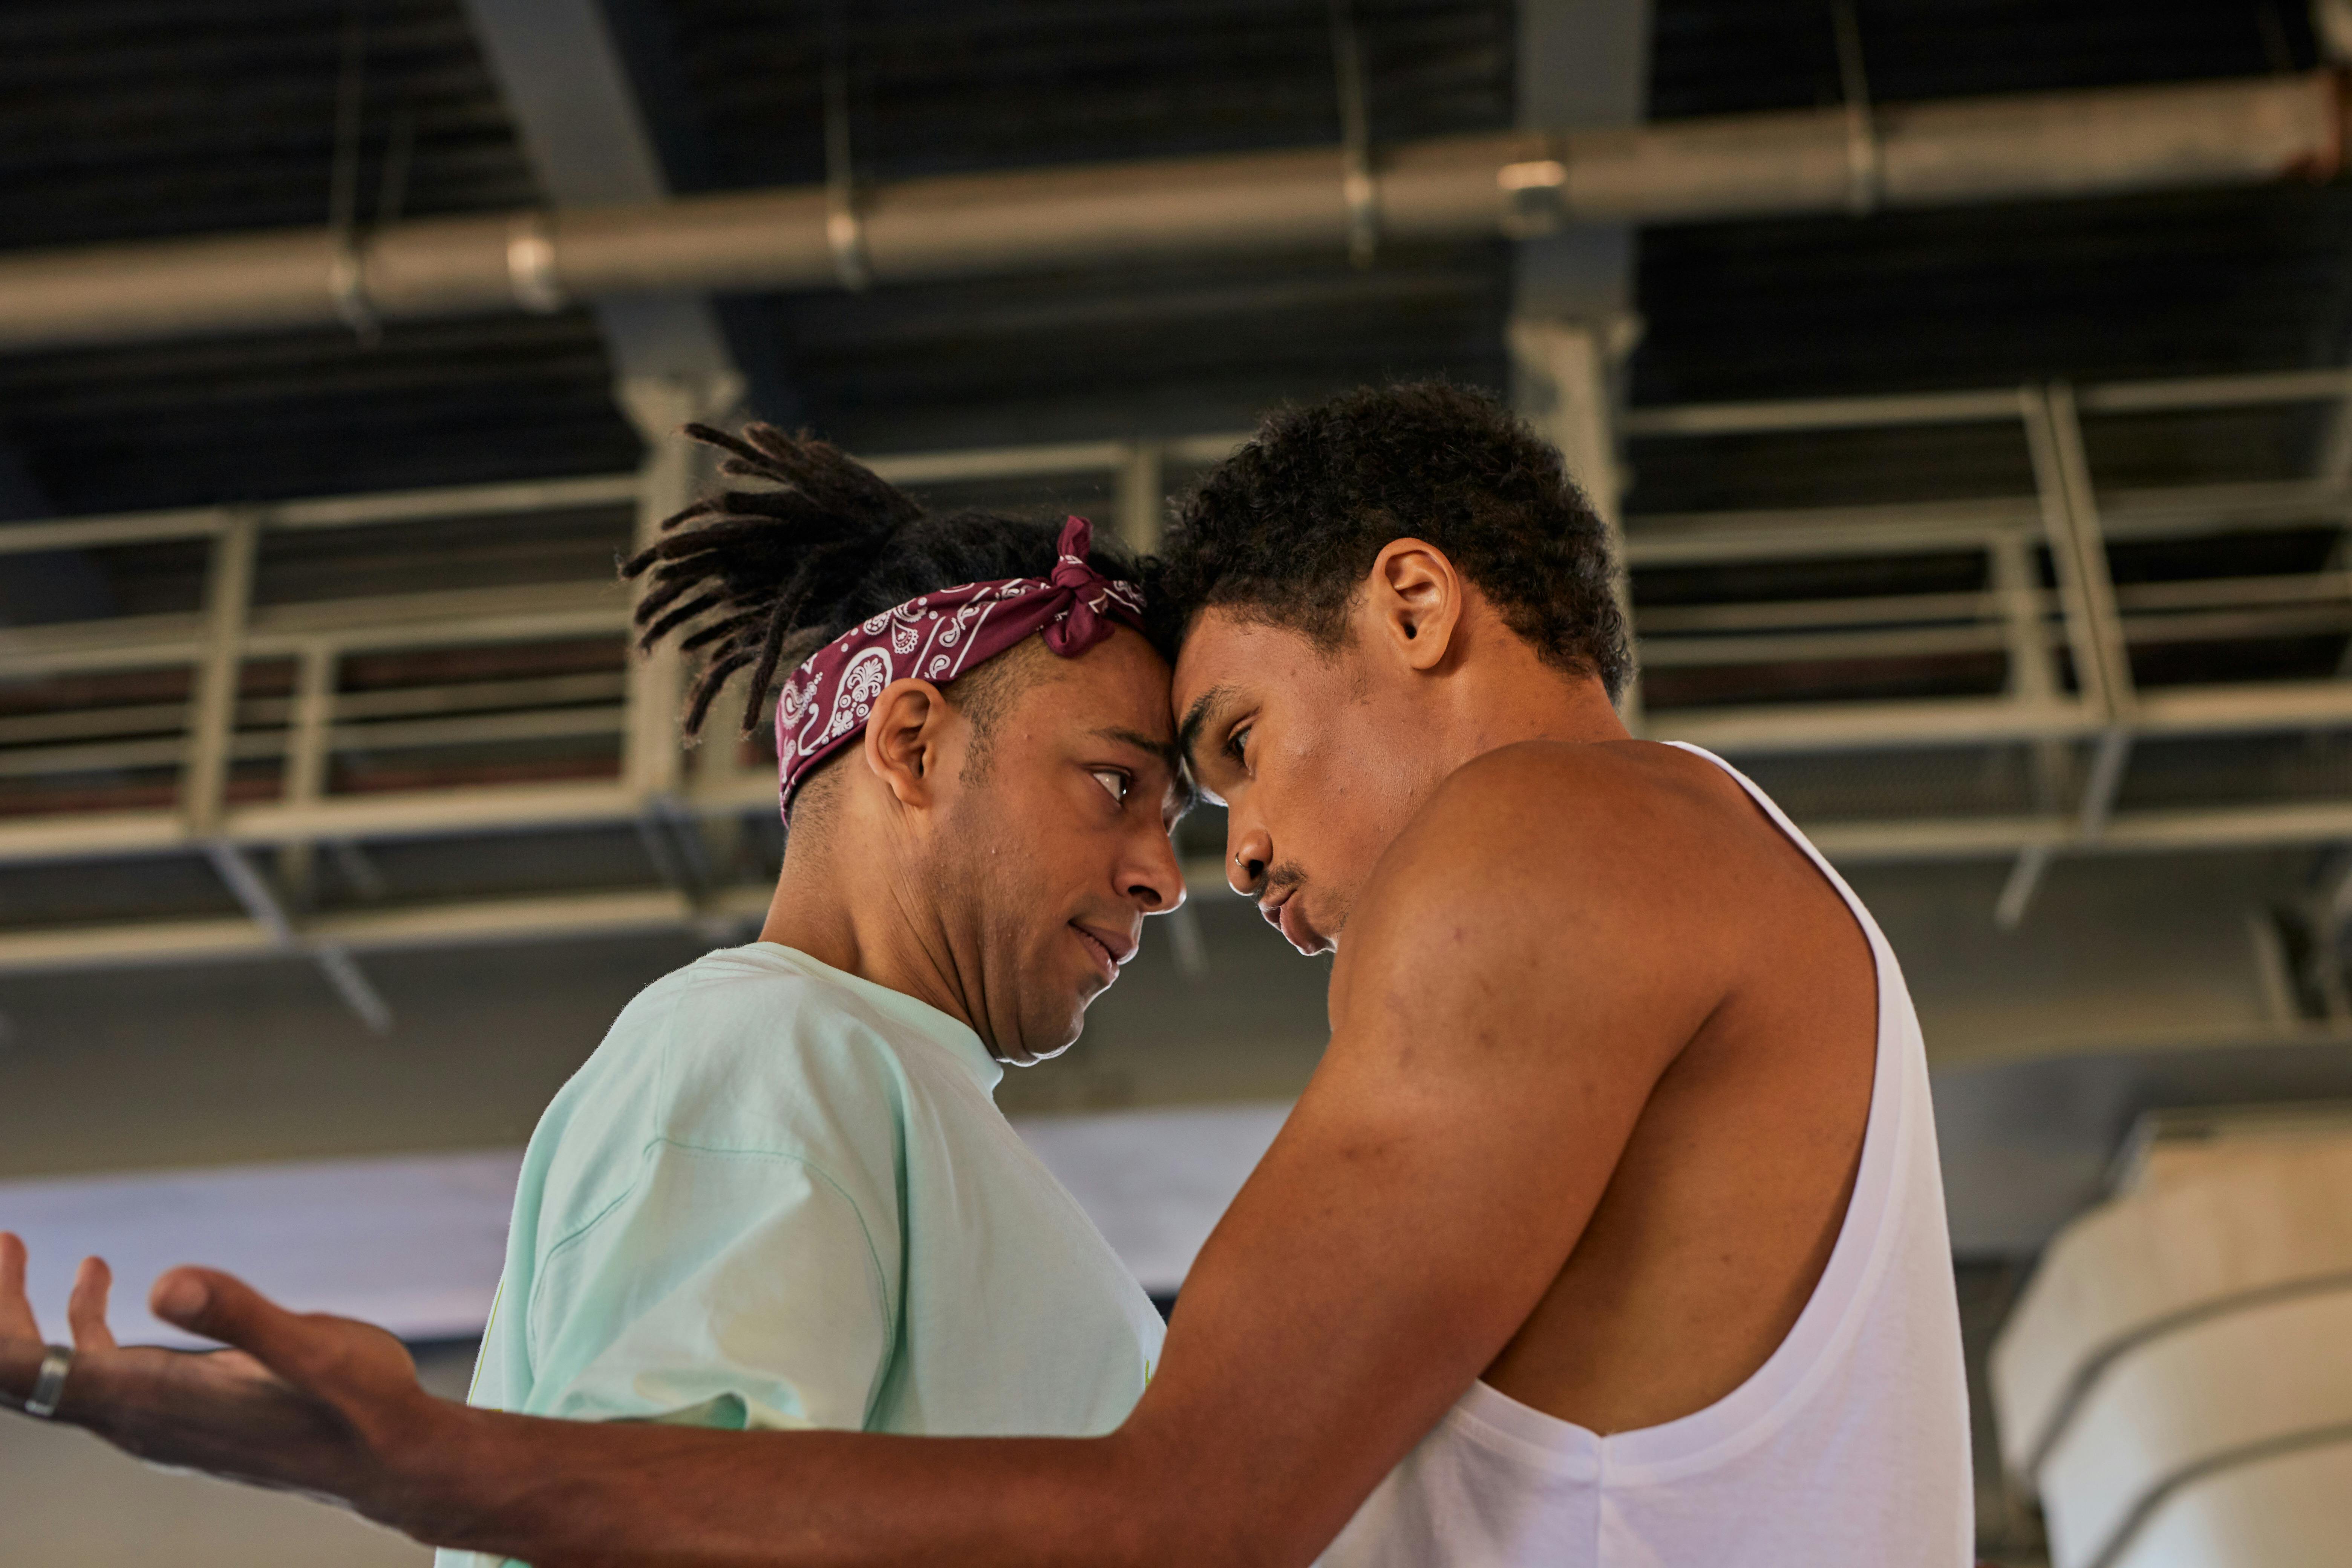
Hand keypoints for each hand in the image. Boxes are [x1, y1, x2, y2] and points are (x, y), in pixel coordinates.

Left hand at [0, 1231, 457, 1532]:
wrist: (388, 1460)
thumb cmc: (358, 1406)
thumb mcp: (314, 1350)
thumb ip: (241, 1317)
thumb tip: (163, 1281)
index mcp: (150, 1401)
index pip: (26, 1375)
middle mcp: (135, 1417)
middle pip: (23, 1375)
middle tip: (1, 1240)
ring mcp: (151, 1416)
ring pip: (53, 1372)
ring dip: (23, 1314)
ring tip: (13, 1247)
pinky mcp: (174, 1408)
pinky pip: (98, 1369)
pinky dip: (81, 1321)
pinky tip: (99, 1278)